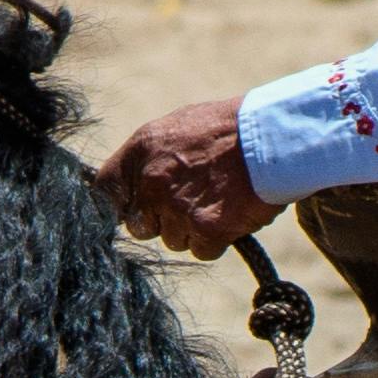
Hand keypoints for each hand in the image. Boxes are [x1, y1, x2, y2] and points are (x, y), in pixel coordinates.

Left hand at [99, 97, 267, 254]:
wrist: (272, 138)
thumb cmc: (230, 129)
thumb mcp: (179, 127)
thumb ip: (152, 157)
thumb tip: (137, 185)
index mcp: (142, 150)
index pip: (105, 189)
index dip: (117, 204)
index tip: (130, 209)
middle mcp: (152, 182)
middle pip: (139, 225)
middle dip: (161, 221)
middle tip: (190, 203)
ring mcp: (177, 209)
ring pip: (173, 240)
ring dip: (193, 230)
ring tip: (218, 201)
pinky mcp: (205, 231)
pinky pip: (200, 251)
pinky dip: (216, 240)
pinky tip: (231, 215)